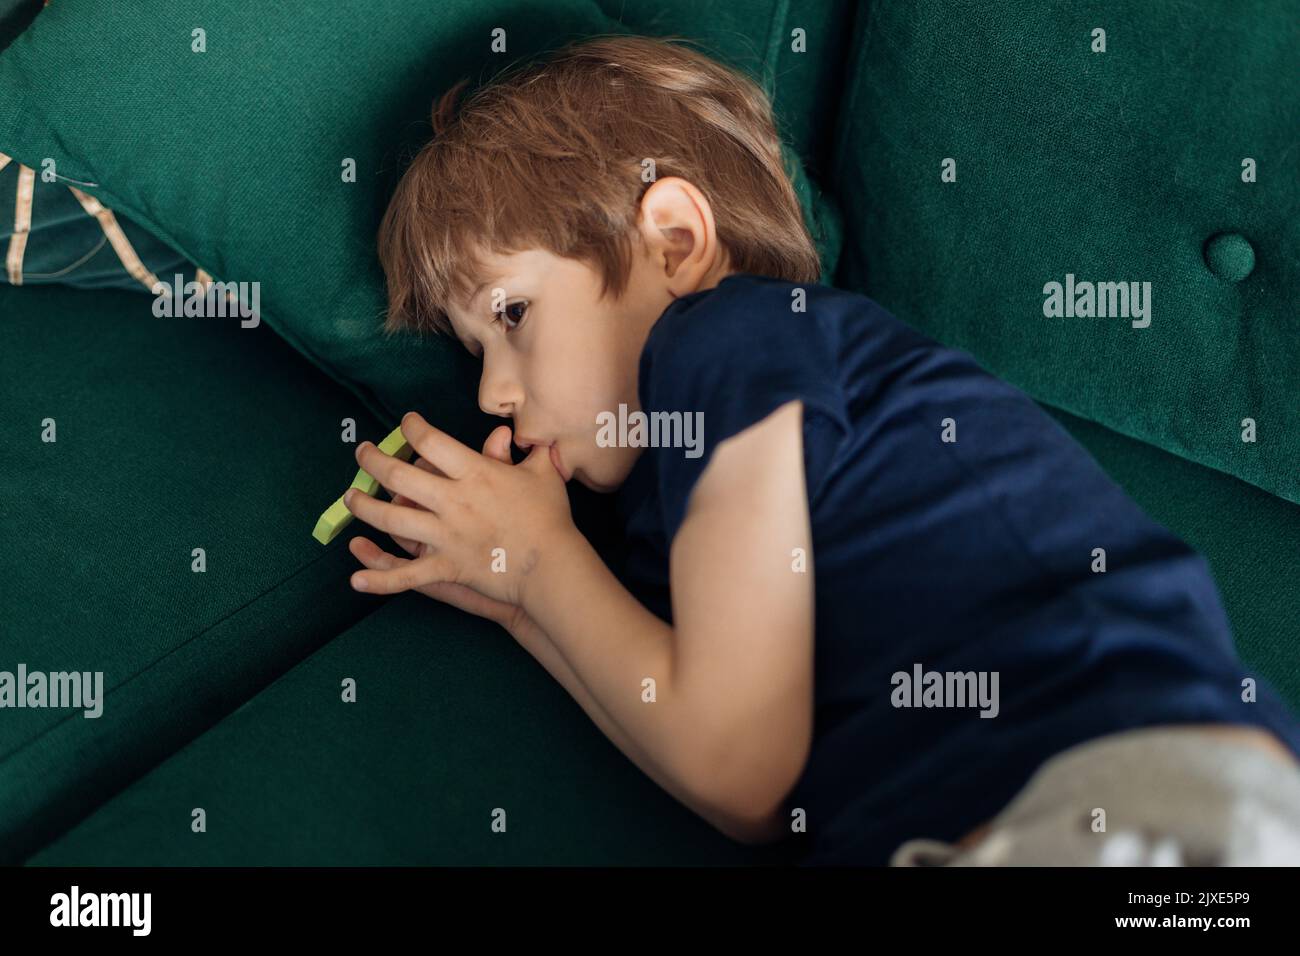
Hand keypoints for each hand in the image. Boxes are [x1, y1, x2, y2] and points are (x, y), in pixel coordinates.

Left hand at [344, 411, 576, 609]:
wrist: (552, 564)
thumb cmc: (550, 518)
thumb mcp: (544, 474)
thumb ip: (533, 450)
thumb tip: (530, 431)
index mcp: (474, 472)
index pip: (431, 440)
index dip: (412, 428)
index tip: (405, 424)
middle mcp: (452, 500)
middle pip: (398, 474)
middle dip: (372, 461)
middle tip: (361, 455)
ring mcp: (445, 534)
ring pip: (391, 518)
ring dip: (364, 508)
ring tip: (351, 499)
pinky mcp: (446, 565)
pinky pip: (407, 574)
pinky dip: (380, 579)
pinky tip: (356, 579)